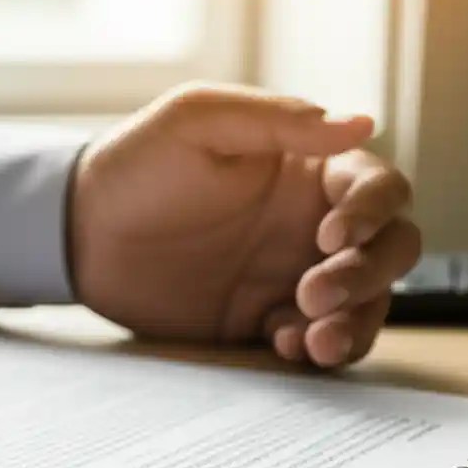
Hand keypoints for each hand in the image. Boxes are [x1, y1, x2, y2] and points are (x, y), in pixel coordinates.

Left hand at [69, 83, 420, 366]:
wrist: (78, 234)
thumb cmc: (135, 165)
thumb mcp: (196, 121)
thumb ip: (276, 121)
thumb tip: (362, 122)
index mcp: (308, 170)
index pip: (379, 188)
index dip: (374, 212)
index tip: (332, 233)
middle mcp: (312, 223)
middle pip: (389, 250)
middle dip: (368, 275)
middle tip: (312, 292)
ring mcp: (292, 275)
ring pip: (365, 302)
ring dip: (356, 322)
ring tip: (314, 339)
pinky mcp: (263, 320)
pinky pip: (315, 339)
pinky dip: (315, 347)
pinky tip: (284, 343)